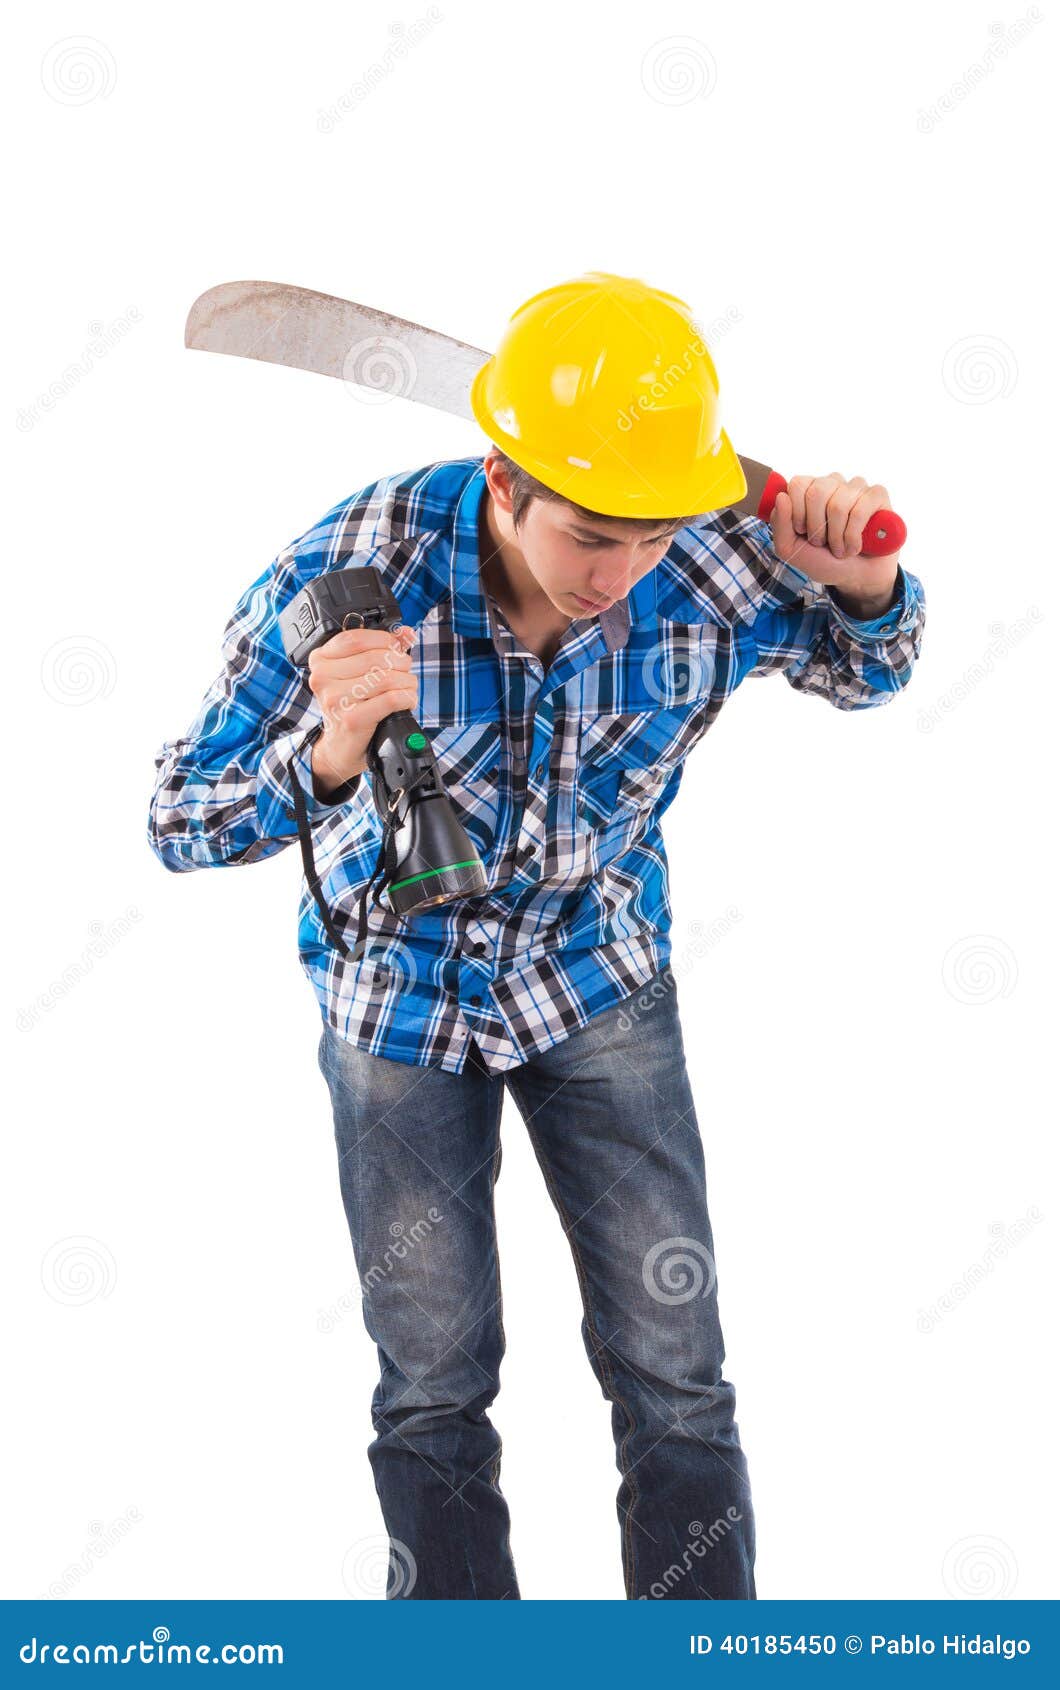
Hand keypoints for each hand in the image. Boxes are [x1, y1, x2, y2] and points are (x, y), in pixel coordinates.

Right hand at [307, 624, 417, 796]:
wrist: (339, 746)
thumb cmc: (350, 706)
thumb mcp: (359, 672)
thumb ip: (381, 648)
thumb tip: (406, 633)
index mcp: (320, 660)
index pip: (355, 638)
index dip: (383, 640)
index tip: (396, 648)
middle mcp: (322, 678)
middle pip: (374, 657)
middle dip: (400, 662)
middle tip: (406, 671)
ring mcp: (335, 699)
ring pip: (385, 678)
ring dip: (406, 682)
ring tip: (408, 687)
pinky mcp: (352, 719)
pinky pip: (390, 699)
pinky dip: (407, 698)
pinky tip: (407, 701)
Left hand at [770, 473, 900, 614]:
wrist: (856, 577)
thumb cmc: (824, 560)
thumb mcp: (792, 549)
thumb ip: (780, 525)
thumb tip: (781, 496)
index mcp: (808, 491)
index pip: (797, 484)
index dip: (797, 512)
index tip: (802, 532)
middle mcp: (832, 484)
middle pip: (817, 492)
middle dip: (817, 528)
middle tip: (822, 543)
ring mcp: (856, 488)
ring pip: (838, 505)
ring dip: (837, 537)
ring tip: (840, 549)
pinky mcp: (878, 496)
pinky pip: (861, 510)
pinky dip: (854, 536)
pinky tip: (855, 546)